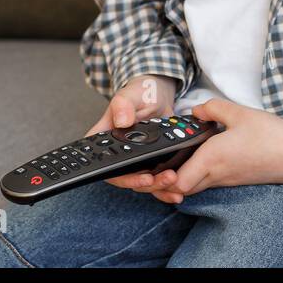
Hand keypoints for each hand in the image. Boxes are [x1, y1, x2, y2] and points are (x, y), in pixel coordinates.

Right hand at [85, 74, 179, 196]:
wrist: (157, 96)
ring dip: (158, 186)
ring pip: (142, 182)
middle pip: (126, 178)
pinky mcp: (150, 163)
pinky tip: (178, 189)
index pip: (105, 165)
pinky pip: (154, 180)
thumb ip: (123, 105)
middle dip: (146, 183)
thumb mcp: (129, 95)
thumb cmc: (138, 93)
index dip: (121, 177)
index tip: (142, 177)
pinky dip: (165, 187)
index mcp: (104, 140)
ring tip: (174, 180)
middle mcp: (117, 154)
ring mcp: (134, 161)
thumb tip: (121, 121)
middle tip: (166, 178)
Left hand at [143, 98, 282, 199]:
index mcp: (212, 159)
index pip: (177, 182)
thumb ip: (212, 109)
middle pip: (180, 189)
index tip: (155, 165)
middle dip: (165, 181)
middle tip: (156, 163)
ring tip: (173, 160)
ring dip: (180, 178)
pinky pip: (207, 183)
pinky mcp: (233, 180)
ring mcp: (225, 180)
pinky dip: (195, 176)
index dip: (162, 178)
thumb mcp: (238, 112)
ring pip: (193, 187)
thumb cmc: (270, 135)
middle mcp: (216, 175)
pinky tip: (196, 159)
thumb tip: (195, 111)